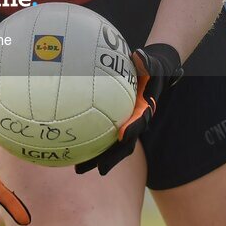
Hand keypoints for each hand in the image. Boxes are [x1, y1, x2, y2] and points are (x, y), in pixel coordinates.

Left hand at [75, 43, 182, 175]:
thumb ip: (146, 61)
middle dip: (109, 158)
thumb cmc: (150, 66)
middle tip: (93, 170)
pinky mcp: (116, 123)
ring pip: (110, 145)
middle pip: (123, 145)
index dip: (131, 132)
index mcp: (145, 110)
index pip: (138, 124)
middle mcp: (135, 123)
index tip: (121, 137)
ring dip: (95, 157)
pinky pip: (102, 135)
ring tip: (76, 168)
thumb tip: (138, 55)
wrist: (153, 73)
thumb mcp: (151, 63)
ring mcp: (125, 125)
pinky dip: (89, 142)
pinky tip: (71, 146)